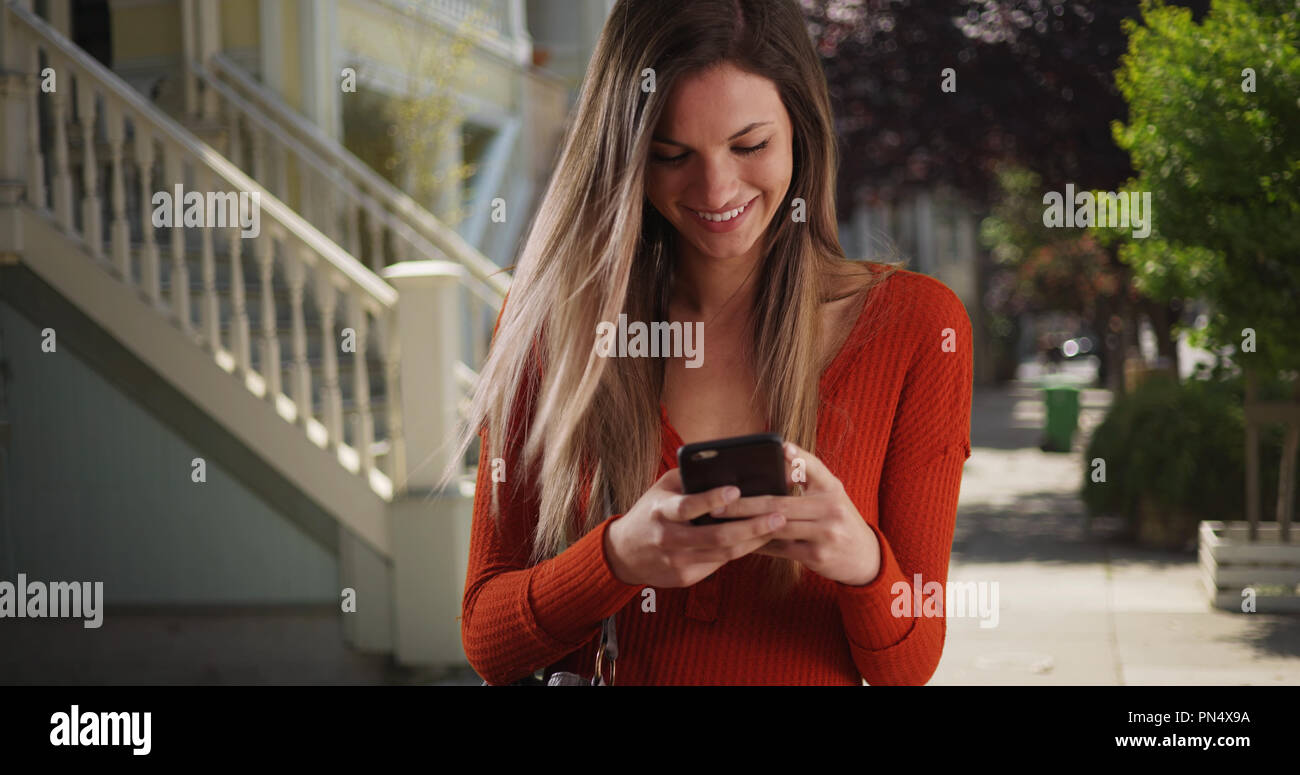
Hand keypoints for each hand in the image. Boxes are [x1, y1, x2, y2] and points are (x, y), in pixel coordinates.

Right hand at [604, 468, 786, 587]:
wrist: (624, 554)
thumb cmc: (650, 512)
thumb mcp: (661, 490)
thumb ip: (689, 479)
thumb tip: (725, 465)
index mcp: (660, 511)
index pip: (687, 506)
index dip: (711, 499)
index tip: (736, 490)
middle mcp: (668, 538)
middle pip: (715, 536)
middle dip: (751, 526)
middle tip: (779, 515)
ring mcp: (677, 561)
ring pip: (724, 553)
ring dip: (754, 540)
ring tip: (778, 526)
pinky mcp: (685, 577)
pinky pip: (719, 563)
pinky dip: (741, 551)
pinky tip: (758, 540)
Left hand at [709, 441, 880, 585]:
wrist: (865, 556)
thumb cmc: (838, 518)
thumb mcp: (830, 494)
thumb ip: (807, 477)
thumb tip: (776, 460)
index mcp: (832, 489)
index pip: (814, 467)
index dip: (798, 457)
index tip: (781, 448)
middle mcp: (830, 509)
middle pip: (780, 503)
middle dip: (745, 503)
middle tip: (718, 501)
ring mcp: (825, 534)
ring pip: (777, 527)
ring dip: (746, 525)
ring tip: (722, 520)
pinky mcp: (817, 556)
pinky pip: (781, 549)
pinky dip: (759, 545)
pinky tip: (738, 541)